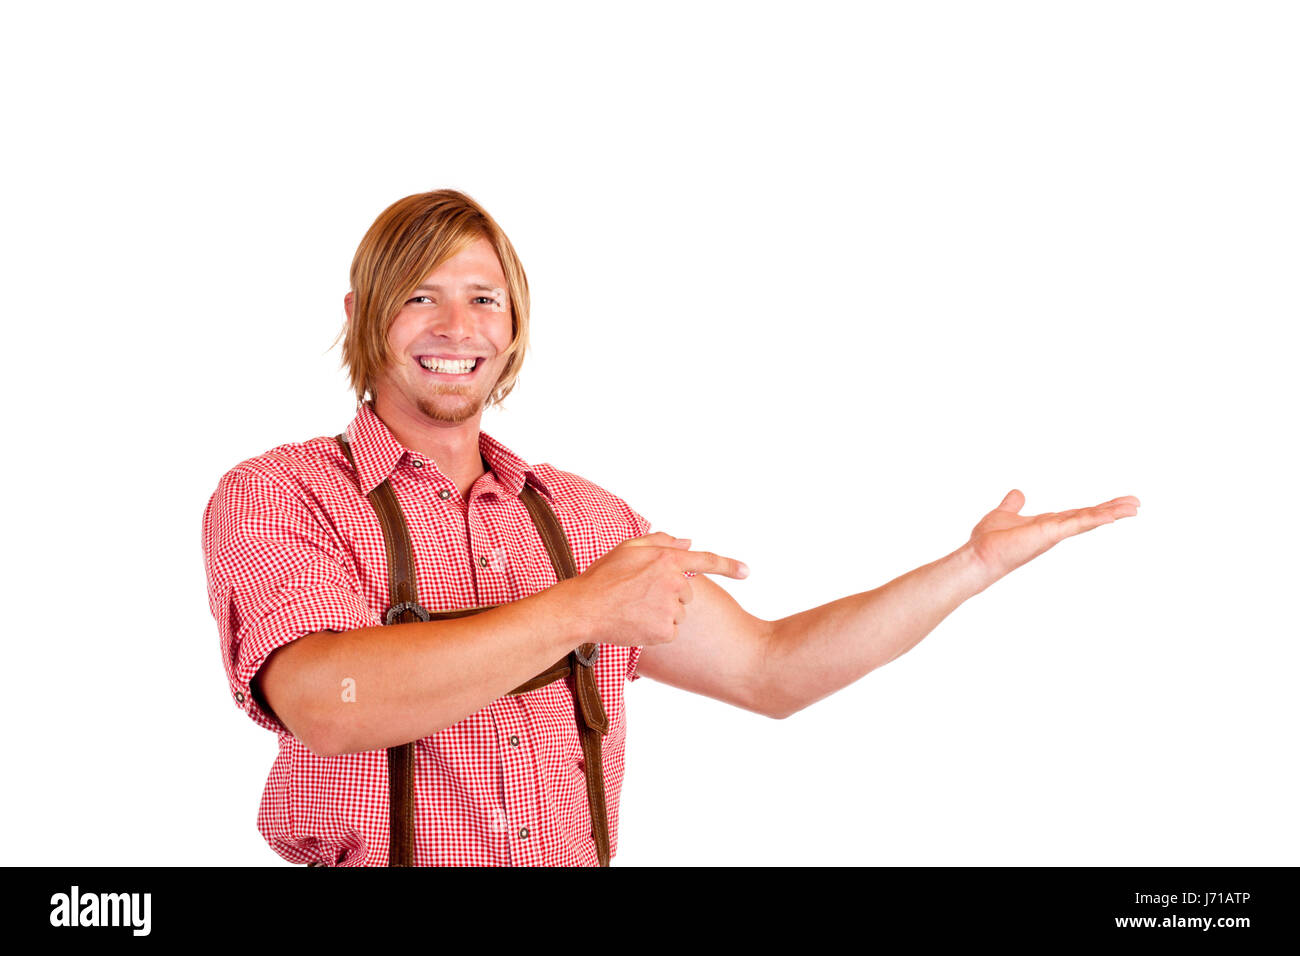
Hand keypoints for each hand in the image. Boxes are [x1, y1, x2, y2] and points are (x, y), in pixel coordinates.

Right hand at [564, 532, 748, 647]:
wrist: (584, 609)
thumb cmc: (604, 576)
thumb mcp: (629, 548)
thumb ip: (662, 541)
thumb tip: (688, 542)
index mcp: (667, 559)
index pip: (705, 560)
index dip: (729, 566)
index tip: (747, 572)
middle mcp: (674, 582)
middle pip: (686, 592)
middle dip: (669, 593)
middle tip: (638, 594)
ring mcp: (670, 608)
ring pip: (678, 612)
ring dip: (662, 612)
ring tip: (634, 608)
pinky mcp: (665, 631)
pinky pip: (670, 630)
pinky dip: (657, 629)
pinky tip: (637, 623)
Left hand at [966, 489, 1140, 585]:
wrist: (978, 556)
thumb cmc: (988, 541)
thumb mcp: (1003, 514)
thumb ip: (1012, 505)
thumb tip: (1018, 493)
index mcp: (1048, 525)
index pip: (1078, 514)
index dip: (1097, 509)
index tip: (1117, 503)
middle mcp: (1054, 530)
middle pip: (1088, 517)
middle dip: (1112, 510)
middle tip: (1135, 503)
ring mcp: (1054, 533)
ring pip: (1087, 519)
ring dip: (1111, 513)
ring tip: (1134, 507)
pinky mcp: (1049, 534)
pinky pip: (1076, 524)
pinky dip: (1093, 519)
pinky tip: (1111, 516)